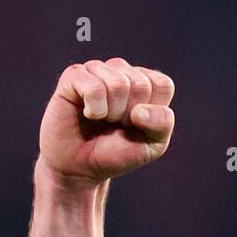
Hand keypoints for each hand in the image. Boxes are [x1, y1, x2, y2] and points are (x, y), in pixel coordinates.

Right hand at [38, 58, 175, 186]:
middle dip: (130, 115)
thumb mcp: (152, 145)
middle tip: (116, 124)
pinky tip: (88, 114)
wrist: (81, 167)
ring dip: (112, 112)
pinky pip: (93, 87)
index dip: (153, 112)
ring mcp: (97, 70)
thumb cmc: (117, 152)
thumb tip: (140, 111)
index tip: (138, 124)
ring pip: (118, 84)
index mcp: (146, 83)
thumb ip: (162, 124)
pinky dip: (95, 109)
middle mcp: (121, 71)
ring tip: (102, 119)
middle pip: (141, 84)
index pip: (162, 84)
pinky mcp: (73, 75)